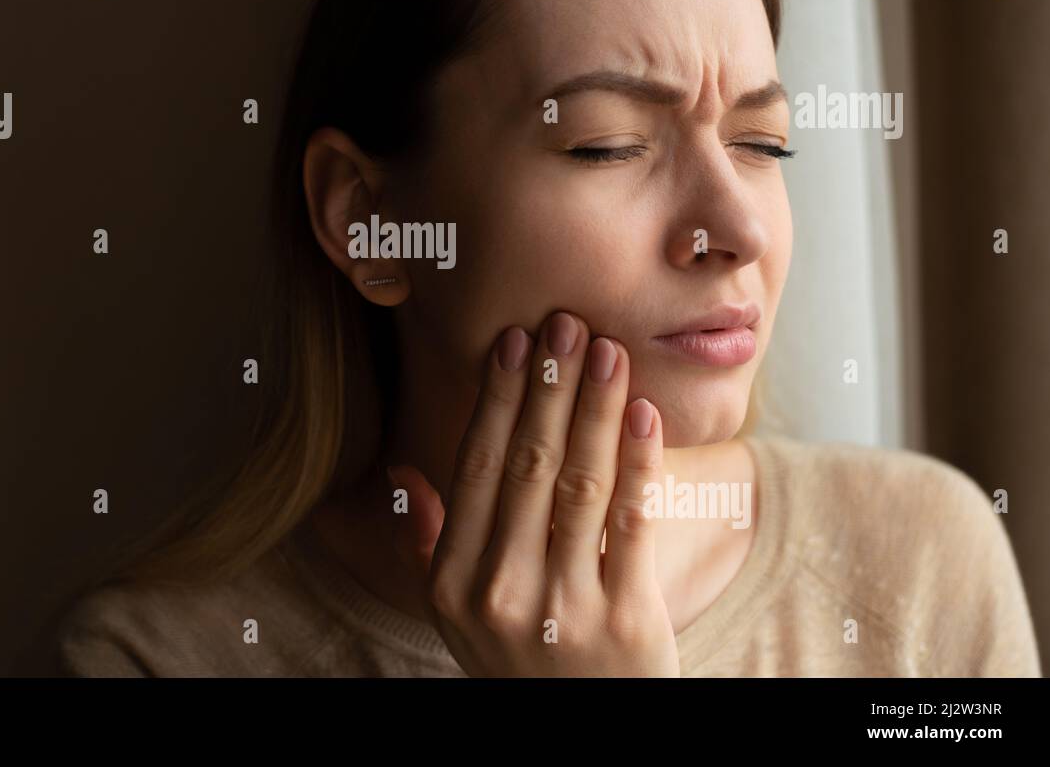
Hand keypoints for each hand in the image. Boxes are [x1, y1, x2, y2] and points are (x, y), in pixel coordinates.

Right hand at [388, 310, 678, 675]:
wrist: (581, 734)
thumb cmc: (518, 662)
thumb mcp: (454, 615)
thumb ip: (427, 545)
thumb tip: (406, 474)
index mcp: (455, 582)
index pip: (476, 470)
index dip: (497, 400)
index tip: (514, 342)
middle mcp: (502, 591)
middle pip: (528, 466)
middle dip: (549, 387)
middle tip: (567, 323)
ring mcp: (565, 607)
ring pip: (580, 485)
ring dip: (594, 409)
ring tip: (607, 350)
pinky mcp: (627, 621)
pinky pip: (633, 525)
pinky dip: (639, 464)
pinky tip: (642, 413)